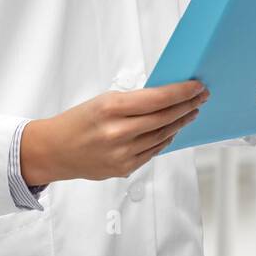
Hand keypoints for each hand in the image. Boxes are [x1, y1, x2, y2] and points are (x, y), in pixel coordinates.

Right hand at [21, 79, 207, 184]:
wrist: (54, 150)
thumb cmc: (78, 121)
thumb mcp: (103, 101)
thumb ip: (133, 101)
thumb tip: (166, 96)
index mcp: (111, 108)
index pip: (157, 98)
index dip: (181, 92)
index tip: (196, 86)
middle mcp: (118, 132)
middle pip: (164, 117)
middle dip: (186, 105)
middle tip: (200, 97)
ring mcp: (122, 154)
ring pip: (162, 136)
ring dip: (180, 122)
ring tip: (191, 111)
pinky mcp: (124, 169)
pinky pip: (153, 152)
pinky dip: (166, 139)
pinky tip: (173, 130)